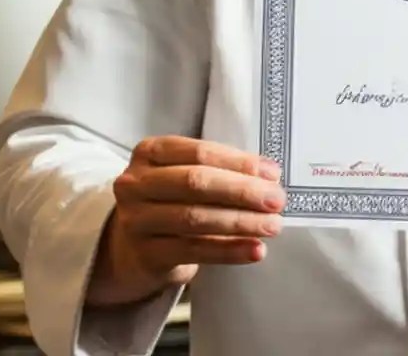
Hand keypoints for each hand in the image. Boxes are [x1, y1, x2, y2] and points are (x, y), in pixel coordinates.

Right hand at [87, 136, 286, 306]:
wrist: (130, 250)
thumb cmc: (170, 203)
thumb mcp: (184, 178)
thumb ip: (220, 172)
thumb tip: (269, 178)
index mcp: (150, 152)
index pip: (200, 153)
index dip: (239, 162)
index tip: (273, 174)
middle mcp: (135, 183)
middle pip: (195, 183)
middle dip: (242, 191)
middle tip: (277, 201)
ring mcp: (135, 220)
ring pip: (194, 218)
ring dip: (240, 222)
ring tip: (272, 226)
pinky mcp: (144, 254)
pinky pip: (193, 251)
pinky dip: (229, 250)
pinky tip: (255, 250)